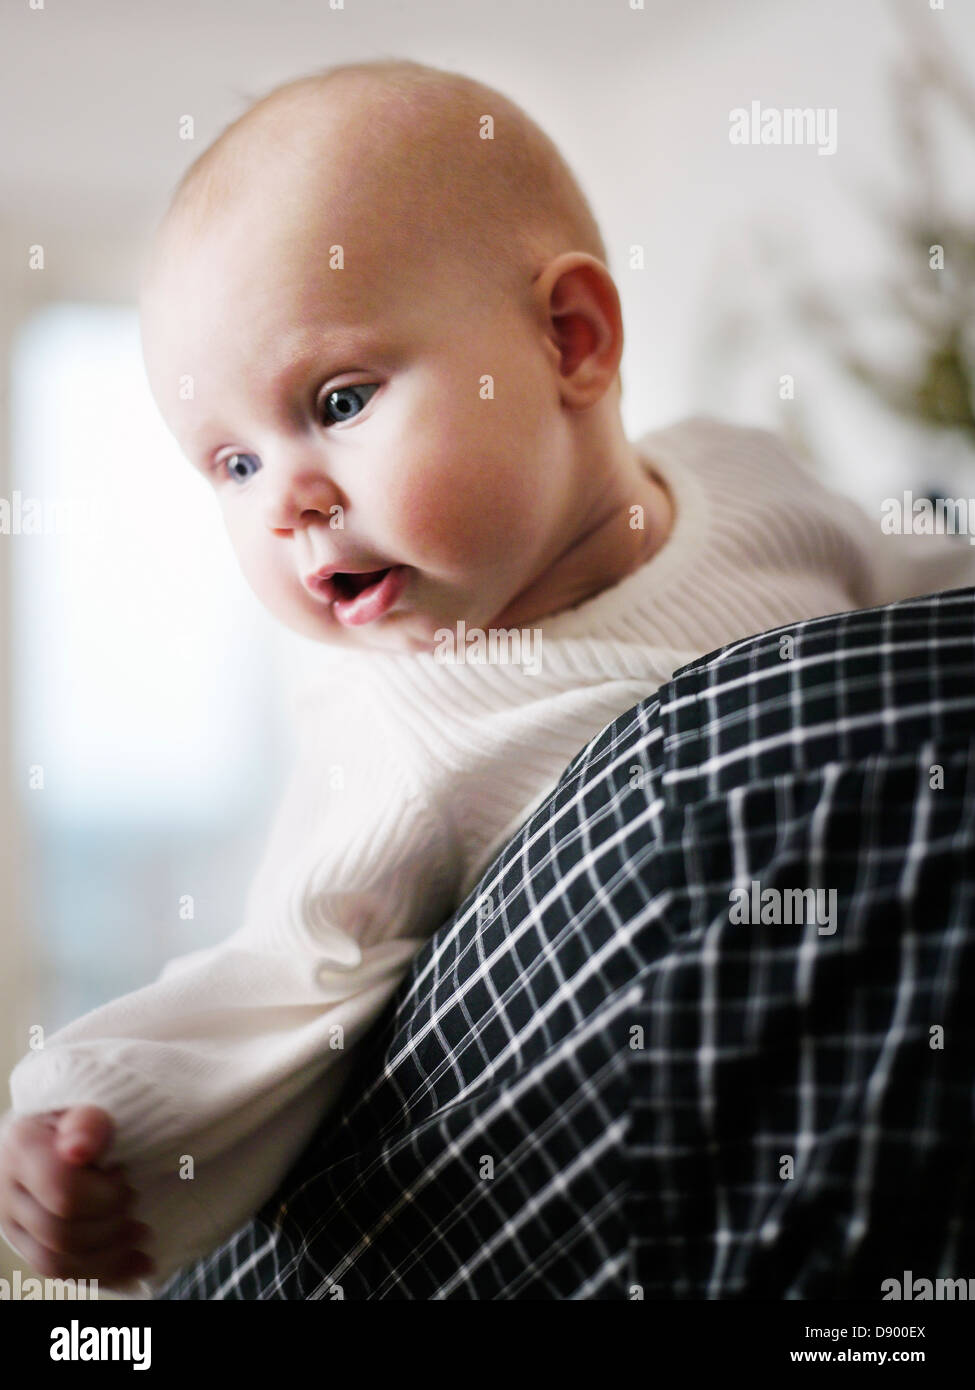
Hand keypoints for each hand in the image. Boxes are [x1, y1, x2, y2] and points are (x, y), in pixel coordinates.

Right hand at [0, 1106, 154, 1286]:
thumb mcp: (86, 1104)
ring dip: (110, 1255)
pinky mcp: (26, 1244)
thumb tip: (79, 1148)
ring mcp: (12, 1222)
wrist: (55, 1128)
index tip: (123, 1173)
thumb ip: (88, 1122)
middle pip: (62, 1233)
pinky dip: (104, 1273)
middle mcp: (7, 1190)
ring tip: (140, 1233)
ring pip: (57, 1263)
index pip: (64, 1192)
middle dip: (111, 1223)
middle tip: (134, 1198)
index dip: (105, 1194)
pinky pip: (60, 1274)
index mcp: (21, 1147)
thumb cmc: (78, 1116)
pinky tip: (136, 1263)